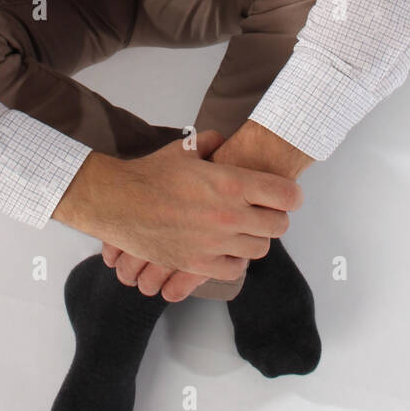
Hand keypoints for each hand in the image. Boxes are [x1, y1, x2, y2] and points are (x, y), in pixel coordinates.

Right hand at [96, 120, 312, 302]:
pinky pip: (235, 269)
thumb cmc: (150, 175)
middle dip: (276, 219)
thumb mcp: (185, 150)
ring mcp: (215, 242)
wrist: (117, 203)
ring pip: (259, 249)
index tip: (287, 197)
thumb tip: (223, 141)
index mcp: (231, 183)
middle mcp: (229, 214)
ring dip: (256, 239)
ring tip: (244, 230)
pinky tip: (226, 249)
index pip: (285, 194)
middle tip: (266, 214)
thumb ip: (211, 143)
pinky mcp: (197, 264)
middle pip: (278, 226)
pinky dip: (235, 260)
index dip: (291, 196)